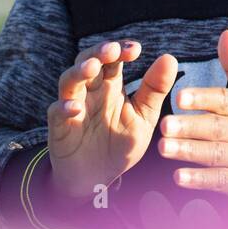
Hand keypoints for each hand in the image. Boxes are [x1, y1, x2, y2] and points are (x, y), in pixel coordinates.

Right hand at [47, 39, 177, 200]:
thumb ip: (155, 90)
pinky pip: (57, 112)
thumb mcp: (144, 117)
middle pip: (88, 61)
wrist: (98, 178)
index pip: (113, 59)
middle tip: (112, 50)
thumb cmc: (121, 143)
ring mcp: (73, 106)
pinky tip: (75, 107)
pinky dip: (64, 107)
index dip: (121, 49)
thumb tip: (170, 58)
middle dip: (98, 52)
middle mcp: (90, 90)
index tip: (136, 49)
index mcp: (111, 85)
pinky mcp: (60, 126)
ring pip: (69, 80)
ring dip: (79, 72)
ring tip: (92, 68)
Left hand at [157, 29, 227, 205]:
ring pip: (216, 155)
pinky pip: (222, 181)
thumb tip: (225, 33)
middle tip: (164, 124)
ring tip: (163, 148)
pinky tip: (179, 178)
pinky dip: (201, 180)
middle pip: (218, 128)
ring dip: (189, 152)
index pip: (225, 100)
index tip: (179, 96)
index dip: (203, 98)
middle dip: (190, 127)